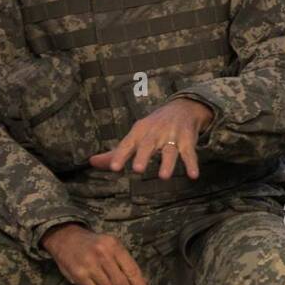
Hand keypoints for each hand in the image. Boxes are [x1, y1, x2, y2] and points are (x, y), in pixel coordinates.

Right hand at [41, 224, 149, 284]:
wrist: (66, 238)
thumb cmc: (94, 243)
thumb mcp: (111, 244)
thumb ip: (123, 260)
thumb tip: (140, 282)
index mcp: (114, 246)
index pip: (131, 270)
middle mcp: (103, 255)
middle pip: (121, 282)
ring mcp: (90, 266)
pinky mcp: (79, 276)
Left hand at [90, 98, 212, 180]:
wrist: (182, 107)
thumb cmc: (153, 127)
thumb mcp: (134, 136)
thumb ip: (115, 153)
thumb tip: (91, 162)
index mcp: (138, 132)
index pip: (127, 144)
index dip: (120, 155)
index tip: (114, 168)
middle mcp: (154, 133)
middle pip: (148, 145)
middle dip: (143, 156)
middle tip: (138, 169)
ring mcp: (172, 136)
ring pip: (169, 150)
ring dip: (167, 163)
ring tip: (164, 177)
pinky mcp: (188, 140)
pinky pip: (190, 153)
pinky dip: (192, 164)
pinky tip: (193, 175)